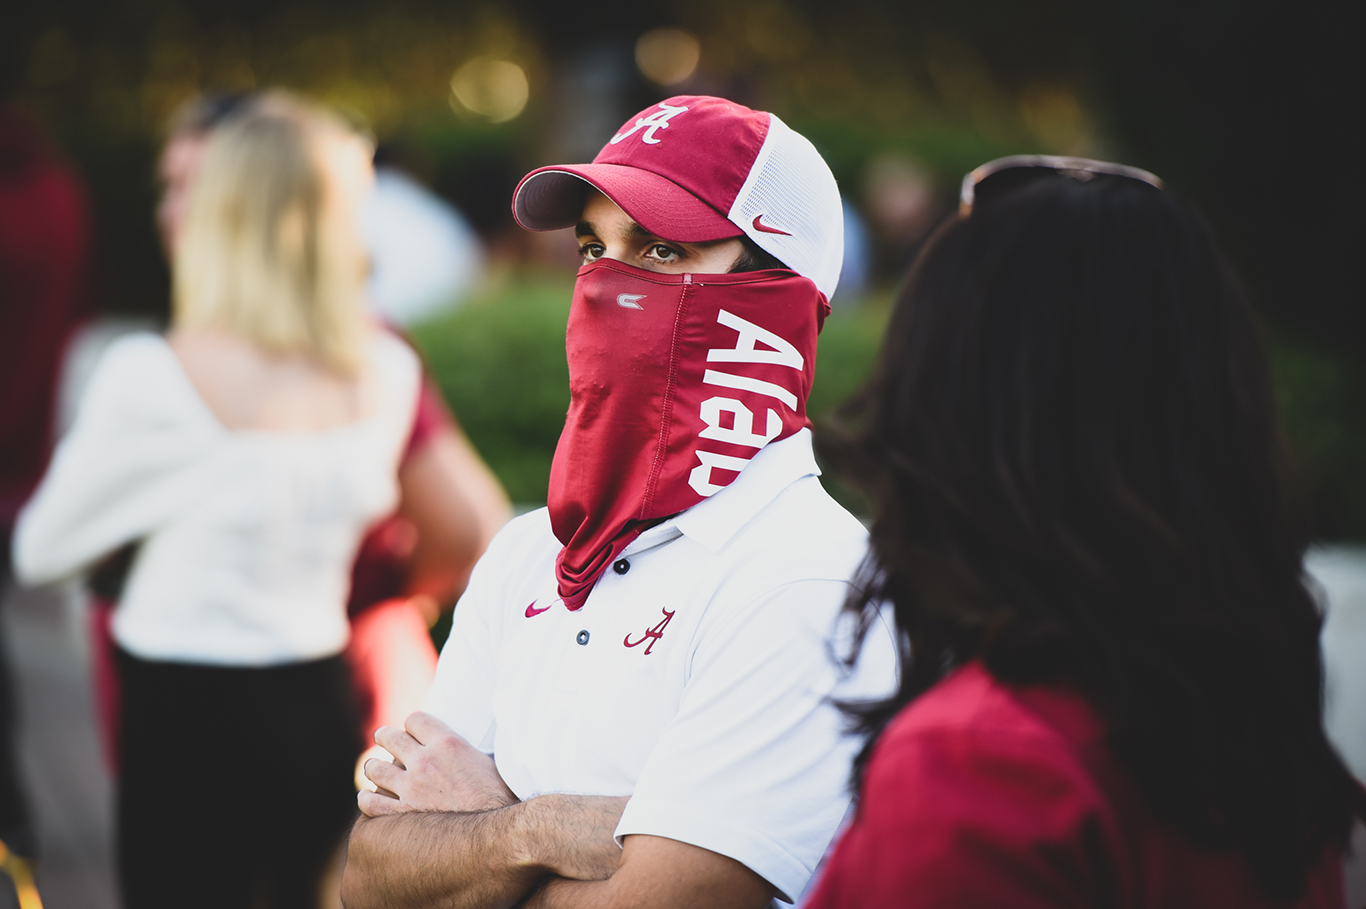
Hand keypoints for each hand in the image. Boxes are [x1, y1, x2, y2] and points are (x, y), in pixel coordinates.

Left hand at [358, 711, 517, 816]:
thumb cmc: (498, 799)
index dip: (412, 724)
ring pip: (375, 768)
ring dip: (374, 768)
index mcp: (448, 744)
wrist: (495, 834)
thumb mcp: (486, 762)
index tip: (412, 731)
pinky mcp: (401, 814)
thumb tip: (465, 748)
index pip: (415, 720)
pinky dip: (367, 799)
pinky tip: (369, 798)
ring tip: (375, 770)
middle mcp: (425, 761)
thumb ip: (466, 750)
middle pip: (390, 737)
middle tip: (384, 740)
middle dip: (385, 738)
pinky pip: (370, 802)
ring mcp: (410, 788)